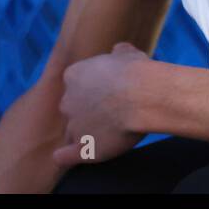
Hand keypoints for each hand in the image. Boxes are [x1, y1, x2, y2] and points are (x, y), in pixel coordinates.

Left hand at [53, 42, 150, 167]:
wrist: (143, 97)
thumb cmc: (137, 72)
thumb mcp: (128, 54)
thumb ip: (118, 53)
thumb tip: (118, 51)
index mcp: (74, 75)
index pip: (76, 83)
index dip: (92, 88)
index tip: (108, 91)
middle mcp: (67, 100)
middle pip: (72, 107)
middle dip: (86, 110)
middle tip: (111, 112)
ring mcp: (74, 125)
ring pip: (74, 131)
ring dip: (86, 132)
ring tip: (109, 133)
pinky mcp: (82, 147)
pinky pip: (65, 156)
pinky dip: (66, 157)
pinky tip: (65, 157)